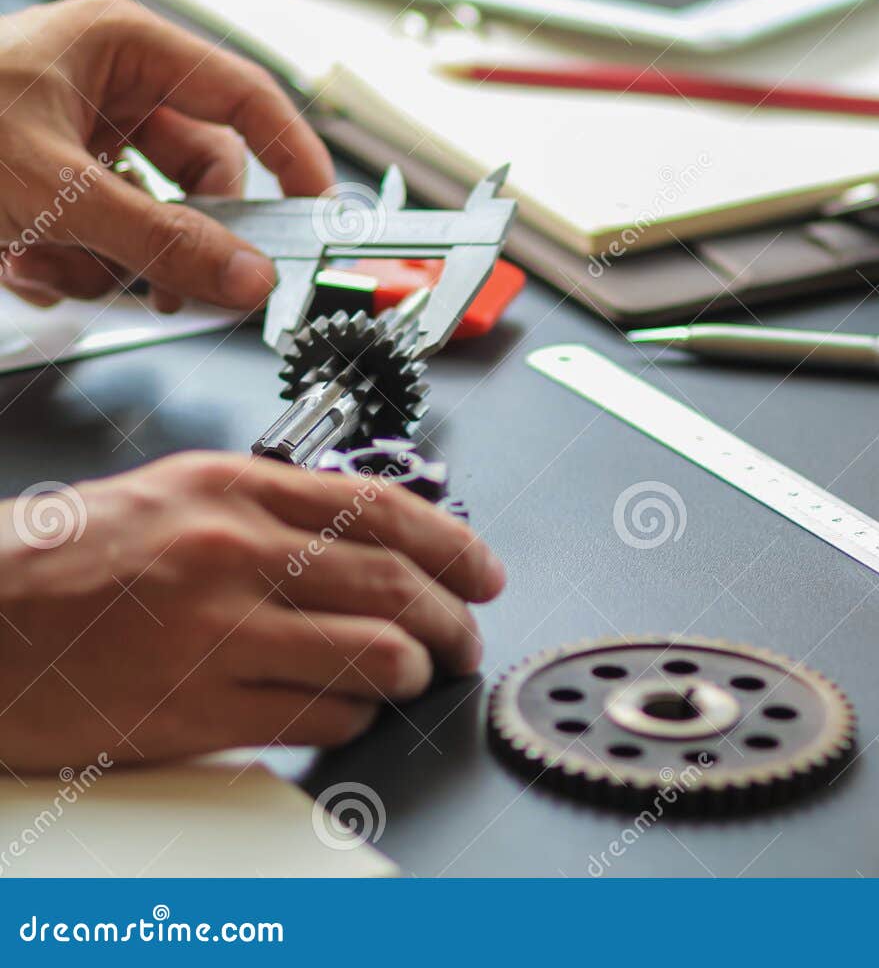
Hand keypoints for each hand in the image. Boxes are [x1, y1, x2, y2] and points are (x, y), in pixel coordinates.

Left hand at [0, 0, 334, 312]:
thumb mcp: (55, 190)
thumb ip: (162, 239)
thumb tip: (245, 276)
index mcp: (126, 47)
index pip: (247, 96)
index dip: (294, 156)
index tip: (317, 214)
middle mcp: (113, 85)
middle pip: (202, 175)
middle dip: (180, 238)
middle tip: (175, 286)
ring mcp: (85, 133)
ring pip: (154, 215)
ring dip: (117, 261)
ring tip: (62, 271)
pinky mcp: (58, 178)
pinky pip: (109, 233)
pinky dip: (79, 264)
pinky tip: (33, 265)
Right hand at [0, 452, 505, 773]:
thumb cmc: (63, 563)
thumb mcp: (175, 496)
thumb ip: (274, 509)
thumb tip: (372, 535)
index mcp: (232, 490)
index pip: (384, 510)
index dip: (456, 544)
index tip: (484, 569)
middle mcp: (232, 553)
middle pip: (396, 584)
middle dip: (455, 618)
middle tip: (467, 636)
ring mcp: (217, 634)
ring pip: (375, 654)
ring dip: (414, 671)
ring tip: (417, 674)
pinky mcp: (197, 711)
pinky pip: (320, 718)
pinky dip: (354, 718)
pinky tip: (348, 711)